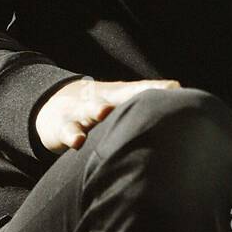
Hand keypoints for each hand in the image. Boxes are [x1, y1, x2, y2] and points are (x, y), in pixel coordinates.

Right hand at [34, 77, 180, 152]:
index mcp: (118, 98)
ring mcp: (81, 112)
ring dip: (97, 110)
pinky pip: (68, 131)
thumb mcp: (118, 108)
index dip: (156, 89)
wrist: (53, 107)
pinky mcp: (62, 127)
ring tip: (104, 112)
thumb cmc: (98, 112)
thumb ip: (143, 112)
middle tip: (145, 98)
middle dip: (133, 96)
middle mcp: (102, 101)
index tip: (173, 88)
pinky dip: (73, 135)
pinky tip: (78, 142)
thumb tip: (177, 110)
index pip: (140, 90)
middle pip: (118, 97)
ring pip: (90, 110)